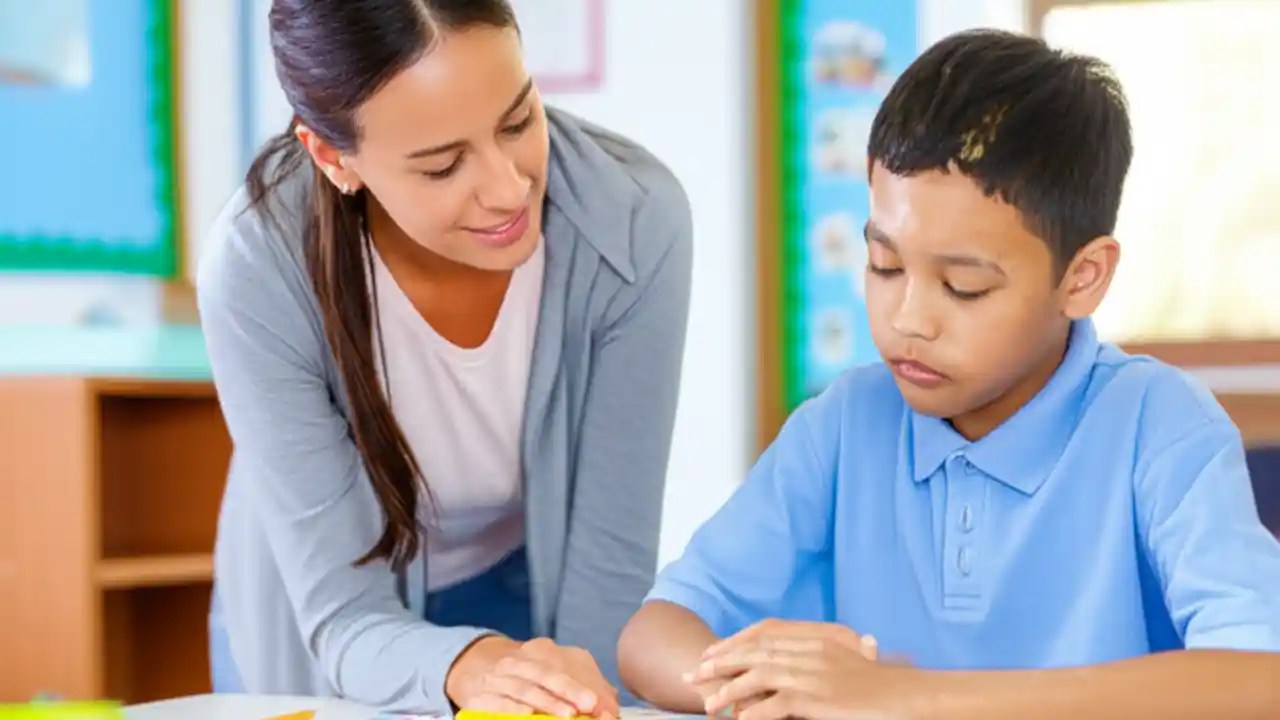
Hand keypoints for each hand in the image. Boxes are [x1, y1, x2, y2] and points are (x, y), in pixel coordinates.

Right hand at [447, 636, 620, 717]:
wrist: (477, 675)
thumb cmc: (529, 684)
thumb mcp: (558, 681)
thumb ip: (587, 693)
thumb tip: (609, 712)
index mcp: (543, 653)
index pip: (566, 665)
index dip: (582, 685)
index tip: (597, 703)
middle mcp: (518, 660)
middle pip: (544, 673)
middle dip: (567, 690)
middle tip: (586, 706)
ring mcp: (496, 677)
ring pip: (522, 687)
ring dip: (544, 702)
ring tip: (565, 715)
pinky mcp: (477, 697)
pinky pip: (495, 701)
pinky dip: (511, 708)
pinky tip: (527, 714)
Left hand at [689, 620, 929, 719]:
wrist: (909, 696)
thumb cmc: (881, 688)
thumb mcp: (846, 667)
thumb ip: (818, 662)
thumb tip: (793, 667)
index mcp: (815, 640)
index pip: (764, 637)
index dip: (734, 645)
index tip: (711, 655)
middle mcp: (811, 652)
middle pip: (755, 652)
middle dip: (722, 663)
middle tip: (696, 674)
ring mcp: (814, 674)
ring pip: (760, 675)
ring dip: (730, 689)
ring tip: (709, 704)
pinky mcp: (819, 698)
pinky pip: (778, 704)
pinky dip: (755, 712)